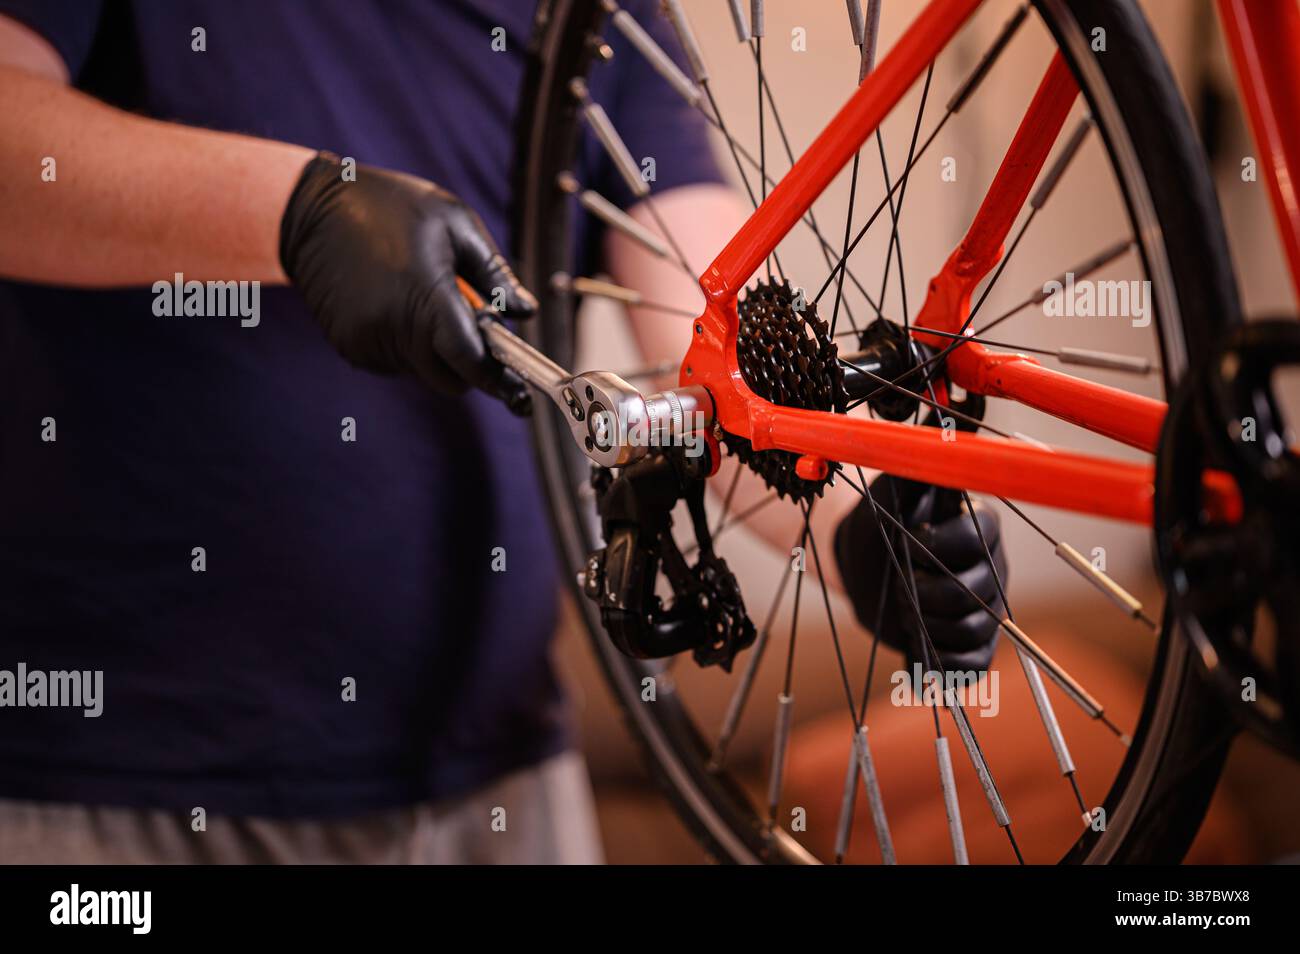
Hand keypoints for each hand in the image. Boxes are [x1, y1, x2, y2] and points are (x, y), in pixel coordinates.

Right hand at [279, 152, 535, 410]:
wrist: (312, 210)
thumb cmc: (391, 207)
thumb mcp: (455, 223)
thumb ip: (495, 275)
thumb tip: (525, 313)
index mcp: (426, 296)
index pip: (470, 361)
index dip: (499, 380)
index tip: (521, 394)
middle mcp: (394, 328)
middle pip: (451, 379)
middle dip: (468, 363)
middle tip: (470, 323)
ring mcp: (368, 342)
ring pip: (423, 371)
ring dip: (435, 350)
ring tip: (420, 294)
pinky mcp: (351, 347)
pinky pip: (395, 362)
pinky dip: (406, 345)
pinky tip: (394, 302)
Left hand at [833, 474, 1006, 672]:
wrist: (862, 566)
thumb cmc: (879, 521)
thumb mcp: (892, 486)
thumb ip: (917, 458)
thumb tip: (936, 412)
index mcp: (979, 526)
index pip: (977, 537)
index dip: (935, 544)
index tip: (906, 541)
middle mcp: (992, 566)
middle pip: (976, 592)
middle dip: (925, 592)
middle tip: (899, 583)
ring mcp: (987, 607)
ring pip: (973, 629)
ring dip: (927, 624)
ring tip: (904, 608)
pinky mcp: (973, 642)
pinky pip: (974, 664)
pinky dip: (944, 663)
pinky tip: (920, 646)